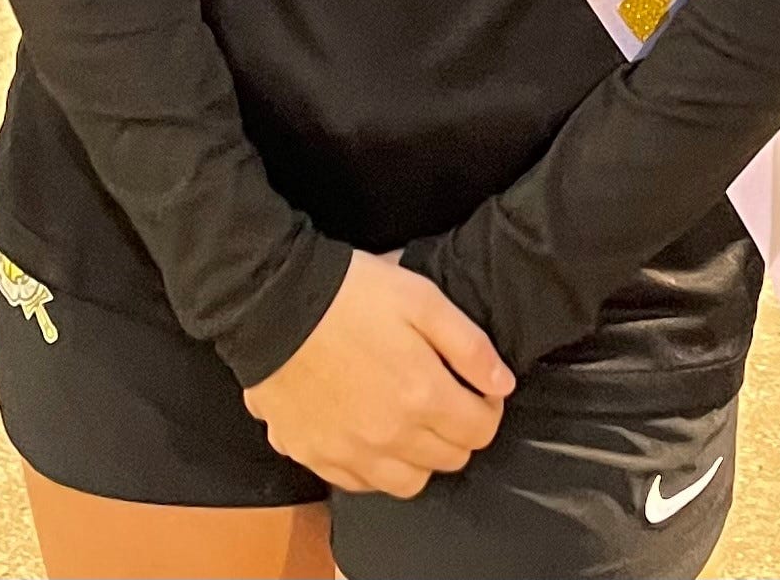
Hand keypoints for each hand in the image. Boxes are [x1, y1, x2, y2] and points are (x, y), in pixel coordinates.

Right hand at [241, 249, 513, 496]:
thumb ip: (470, 346)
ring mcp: (349, 452)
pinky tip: (374, 434)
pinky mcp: (314, 455)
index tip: (479, 389)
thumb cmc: (353, 295)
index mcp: (422, 396)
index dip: (488, 408)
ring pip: (408, 483)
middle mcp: (388, 436)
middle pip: (449, 460)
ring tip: (414, 420)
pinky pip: (360, 483)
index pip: (480, 431)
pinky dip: (377, 467)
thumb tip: (501, 384)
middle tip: (449, 398)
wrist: (277, 306)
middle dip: (460, 431)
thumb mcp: (425, 300)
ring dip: (421, 457)